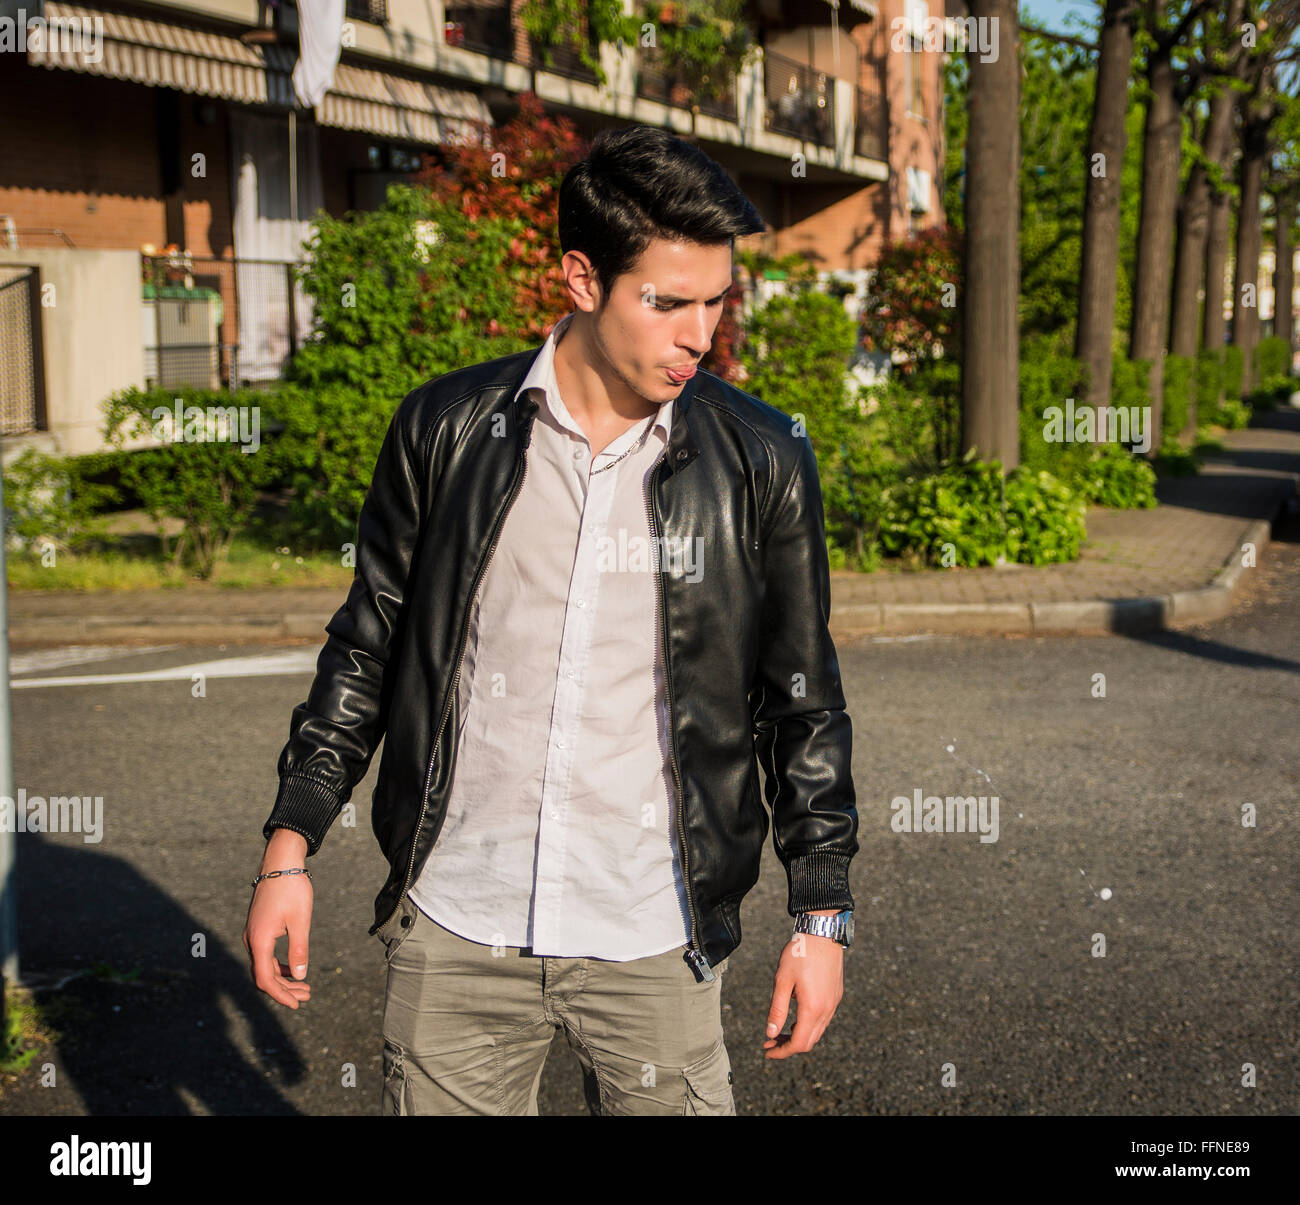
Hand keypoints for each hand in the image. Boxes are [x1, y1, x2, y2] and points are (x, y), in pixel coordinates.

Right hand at [242, 831, 312, 1008]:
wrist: (280, 862)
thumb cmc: (292, 889)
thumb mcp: (300, 921)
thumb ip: (299, 950)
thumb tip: (300, 977)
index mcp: (259, 940)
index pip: (265, 979)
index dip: (280, 995)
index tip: (297, 1004)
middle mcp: (251, 940)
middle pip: (263, 975)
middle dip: (284, 989)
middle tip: (306, 997)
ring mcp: (253, 934)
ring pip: (264, 966)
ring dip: (282, 978)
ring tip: (304, 987)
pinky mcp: (258, 928)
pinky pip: (265, 955)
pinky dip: (278, 965)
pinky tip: (293, 968)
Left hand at [762, 921, 843, 1058]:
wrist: (822, 932)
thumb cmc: (799, 953)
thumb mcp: (782, 981)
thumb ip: (777, 1009)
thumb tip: (770, 1033)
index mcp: (813, 1008)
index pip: (799, 1043)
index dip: (782, 1051)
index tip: (767, 1050)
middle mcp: (827, 1009)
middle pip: (809, 1041)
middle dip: (788, 1046)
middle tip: (769, 1041)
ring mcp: (834, 1003)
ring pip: (817, 1031)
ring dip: (798, 1035)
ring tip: (779, 1031)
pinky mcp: (836, 995)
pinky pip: (823, 1019)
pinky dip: (808, 1025)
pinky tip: (796, 1017)